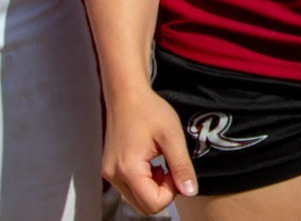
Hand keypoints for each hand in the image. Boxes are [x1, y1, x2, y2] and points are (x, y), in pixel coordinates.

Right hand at [101, 83, 197, 212]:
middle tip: (171, 168)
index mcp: (128, 170)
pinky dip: (144, 182)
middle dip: (163, 192)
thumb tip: (190, 191)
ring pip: (136, 199)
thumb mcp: (172, 136)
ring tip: (161, 162)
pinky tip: (152, 162)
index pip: (153, 204)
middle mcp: (114, 176)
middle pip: (143, 206)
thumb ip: (181, 166)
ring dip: (154, 188)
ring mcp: (109, 174)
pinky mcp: (110, 169)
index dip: (172, 191)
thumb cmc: (150, 110)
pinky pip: (130, 188)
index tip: (176, 169)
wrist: (126, 95)